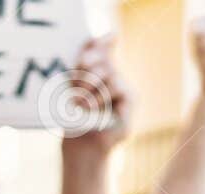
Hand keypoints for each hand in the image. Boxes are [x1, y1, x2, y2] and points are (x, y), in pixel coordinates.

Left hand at [61, 36, 131, 152]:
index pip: (104, 47)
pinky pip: (116, 86)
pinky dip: (100, 96)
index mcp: (100, 71)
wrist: (82, 144)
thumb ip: (81, 65)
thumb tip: (91, 40)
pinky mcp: (131, 100)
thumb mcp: (73, 87)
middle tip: (74, 86)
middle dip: (86, 68)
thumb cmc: (75, 117)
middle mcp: (114, 76)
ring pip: (109, 72)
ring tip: (78, 103)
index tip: (100, 37)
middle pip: (103, 58)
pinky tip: (90, 108)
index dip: (102, 40)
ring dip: (89, 85)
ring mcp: (124, 87)